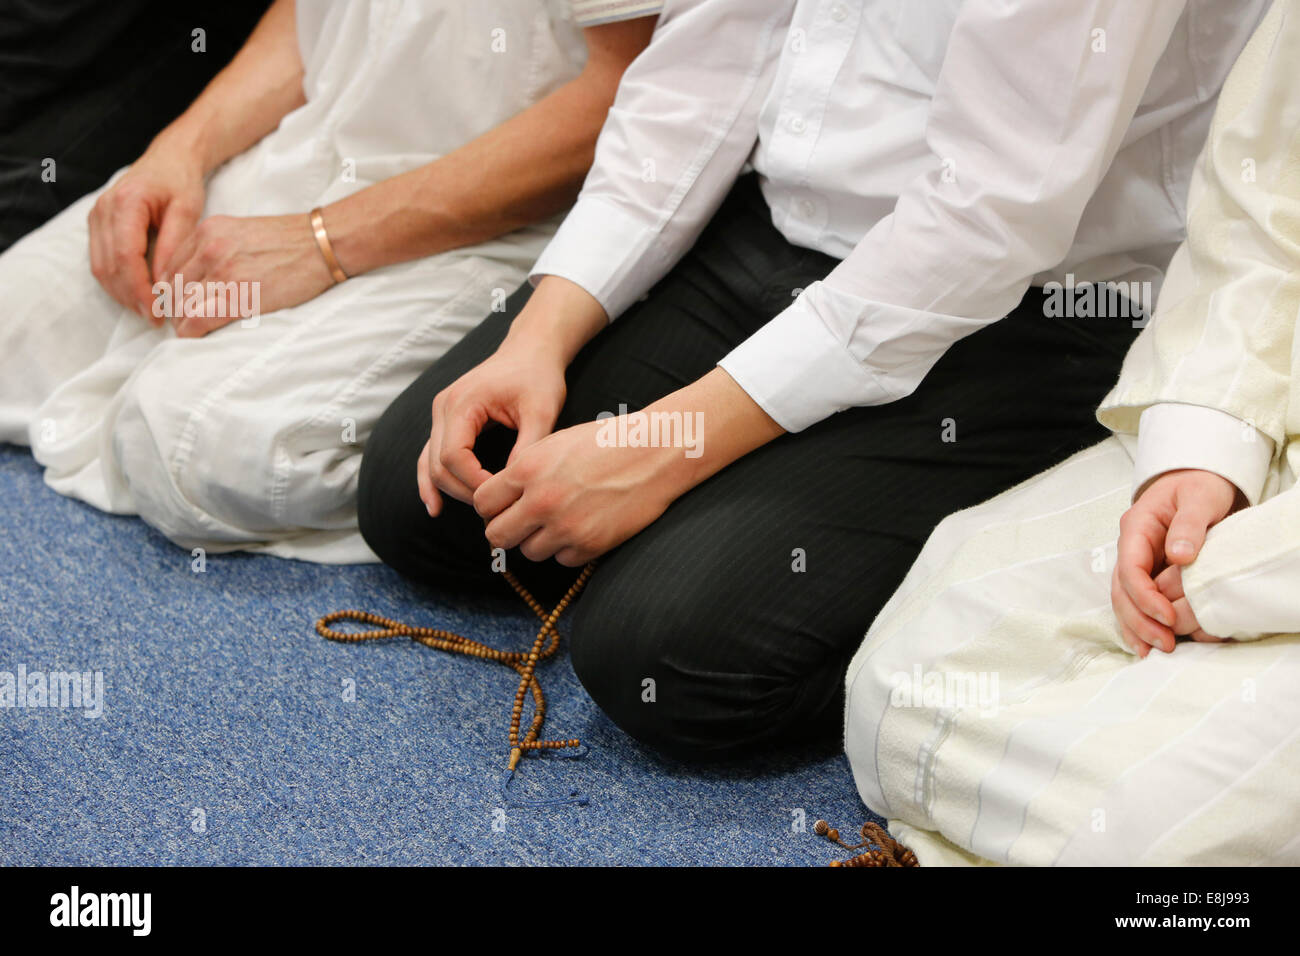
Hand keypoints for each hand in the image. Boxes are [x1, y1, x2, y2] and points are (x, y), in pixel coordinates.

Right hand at [88, 146, 205, 319]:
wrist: (168, 159)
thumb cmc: (181, 182)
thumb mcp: (187, 210)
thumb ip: (174, 244)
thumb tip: (165, 282)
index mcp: (126, 203)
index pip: (126, 256)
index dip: (140, 289)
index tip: (158, 312)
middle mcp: (103, 210)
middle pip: (109, 267)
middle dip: (131, 297)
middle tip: (156, 319)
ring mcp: (96, 217)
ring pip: (100, 268)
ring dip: (122, 294)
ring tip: (149, 312)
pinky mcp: (97, 225)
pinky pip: (101, 262)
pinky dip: (118, 283)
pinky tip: (139, 296)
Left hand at [157, 212, 335, 336]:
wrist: (321, 245)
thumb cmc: (290, 241)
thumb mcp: (242, 231)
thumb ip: (216, 246)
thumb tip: (200, 274)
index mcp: (208, 230)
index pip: (171, 264)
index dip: (171, 287)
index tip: (178, 300)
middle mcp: (208, 248)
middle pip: (173, 286)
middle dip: (174, 306)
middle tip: (181, 320)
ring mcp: (221, 272)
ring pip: (182, 305)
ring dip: (182, 321)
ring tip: (189, 329)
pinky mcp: (236, 296)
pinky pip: (197, 319)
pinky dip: (190, 331)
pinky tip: (192, 336)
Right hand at [419, 340, 567, 515]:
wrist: (531, 350)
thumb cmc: (538, 376)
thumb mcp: (542, 411)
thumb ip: (527, 447)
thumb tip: (514, 486)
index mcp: (463, 402)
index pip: (453, 456)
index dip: (474, 483)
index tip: (503, 496)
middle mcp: (443, 407)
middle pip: (438, 465)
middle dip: (464, 491)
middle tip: (497, 508)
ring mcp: (441, 414)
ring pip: (430, 464)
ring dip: (449, 490)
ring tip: (473, 513)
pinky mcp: (447, 421)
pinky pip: (430, 456)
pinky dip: (432, 481)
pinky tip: (436, 507)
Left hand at [472, 418, 688, 565]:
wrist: (654, 453)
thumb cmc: (605, 443)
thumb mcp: (554, 444)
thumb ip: (522, 471)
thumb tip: (497, 500)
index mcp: (527, 469)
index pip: (483, 503)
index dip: (491, 507)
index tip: (503, 507)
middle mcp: (541, 500)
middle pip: (497, 536)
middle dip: (507, 530)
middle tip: (522, 523)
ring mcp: (565, 526)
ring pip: (529, 551)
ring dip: (539, 540)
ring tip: (561, 519)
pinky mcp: (589, 545)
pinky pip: (562, 559)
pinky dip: (569, 548)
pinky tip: (585, 525)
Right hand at [1112, 469, 1236, 656]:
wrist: (1198, 480)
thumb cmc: (1199, 486)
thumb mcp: (1200, 498)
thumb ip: (1190, 525)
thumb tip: (1180, 556)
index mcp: (1137, 527)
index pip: (1130, 569)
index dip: (1145, 597)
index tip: (1169, 617)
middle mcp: (1131, 547)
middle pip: (1121, 590)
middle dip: (1139, 620)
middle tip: (1164, 643)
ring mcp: (1137, 560)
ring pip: (1125, 599)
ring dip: (1137, 626)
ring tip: (1157, 650)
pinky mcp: (1149, 571)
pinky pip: (1138, 600)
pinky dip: (1142, 622)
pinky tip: (1150, 642)